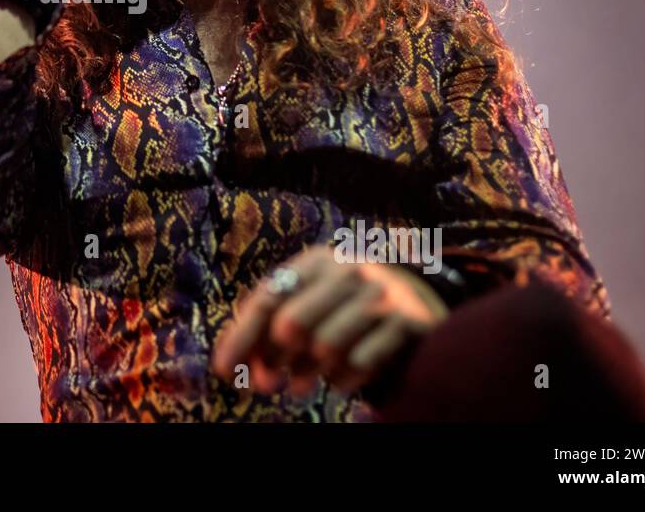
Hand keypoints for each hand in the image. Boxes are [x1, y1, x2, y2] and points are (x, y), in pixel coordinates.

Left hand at [211, 245, 448, 395]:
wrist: (420, 299)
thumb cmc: (347, 307)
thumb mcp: (309, 302)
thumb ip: (268, 327)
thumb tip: (230, 366)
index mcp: (316, 261)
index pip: (267, 298)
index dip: (242, 338)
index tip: (224, 372)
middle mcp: (348, 270)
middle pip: (291, 324)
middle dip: (274, 360)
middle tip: (271, 381)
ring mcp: (380, 293)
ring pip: (324, 346)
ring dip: (309, 373)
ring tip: (305, 382)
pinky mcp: (408, 320)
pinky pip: (361, 362)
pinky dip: (343, 380)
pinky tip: (339, 382)